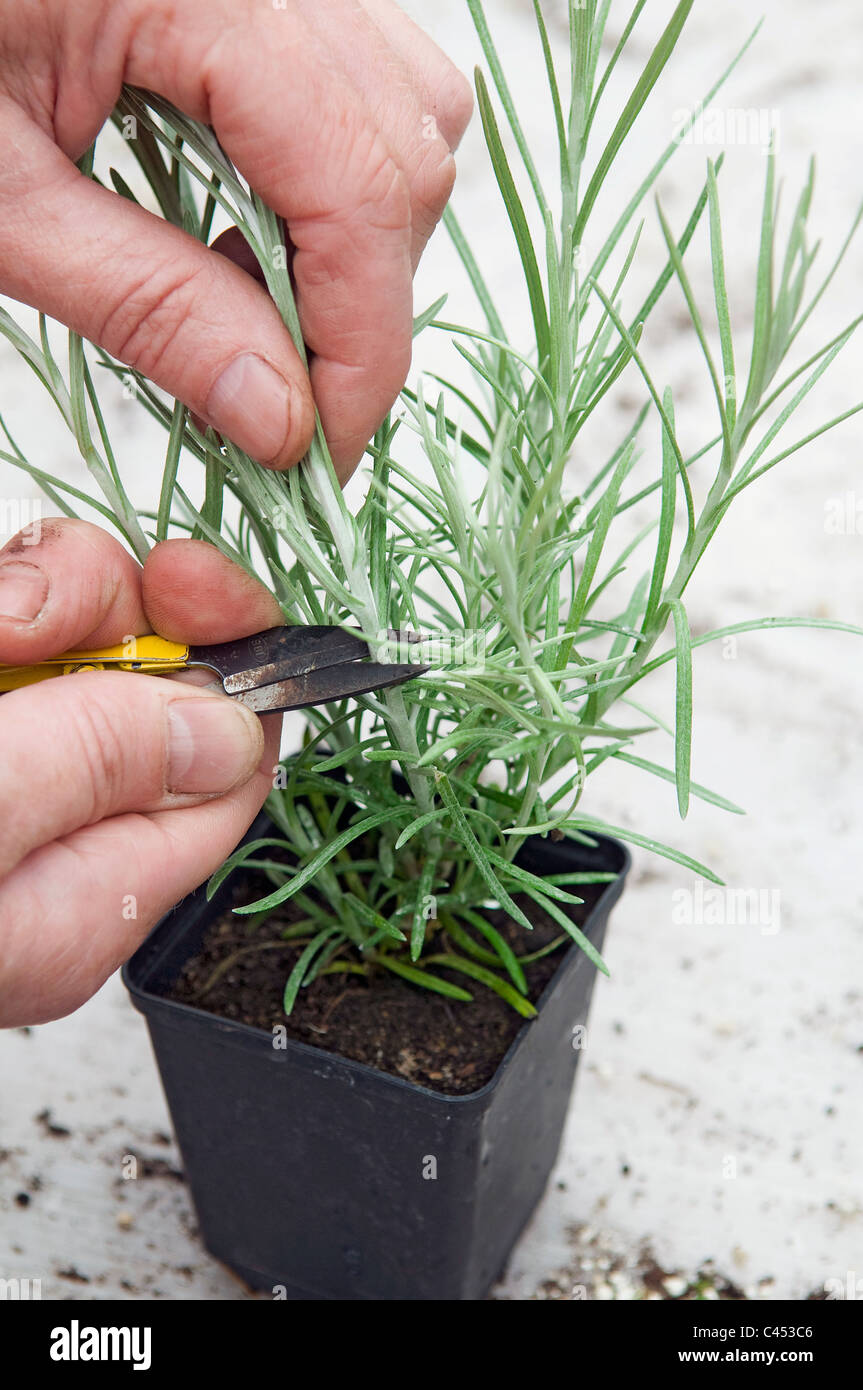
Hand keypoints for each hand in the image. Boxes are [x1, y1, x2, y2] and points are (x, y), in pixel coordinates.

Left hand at [0, 0, 471, 477]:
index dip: (363, 347)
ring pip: (411, 120)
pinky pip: (368, 87)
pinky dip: (337, 185)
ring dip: (359, 246)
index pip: (360, 189)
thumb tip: (279, 420)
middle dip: (363, 310)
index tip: (321, 454)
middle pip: (407, 156)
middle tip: (278, 403)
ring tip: (252, 306)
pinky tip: (252, 229)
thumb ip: (148, 305)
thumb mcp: (1, 200)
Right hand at [0, 520, 282, 1025]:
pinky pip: (9, 651)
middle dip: (109, 616)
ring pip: (70, 654)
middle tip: (35, 607)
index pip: (228, 775)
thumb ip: (102, 765)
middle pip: (149, 693)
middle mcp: (47, 851)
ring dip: (34, 605)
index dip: (234, 665)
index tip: (199, 587)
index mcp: (86, 903)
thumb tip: (222, 731)